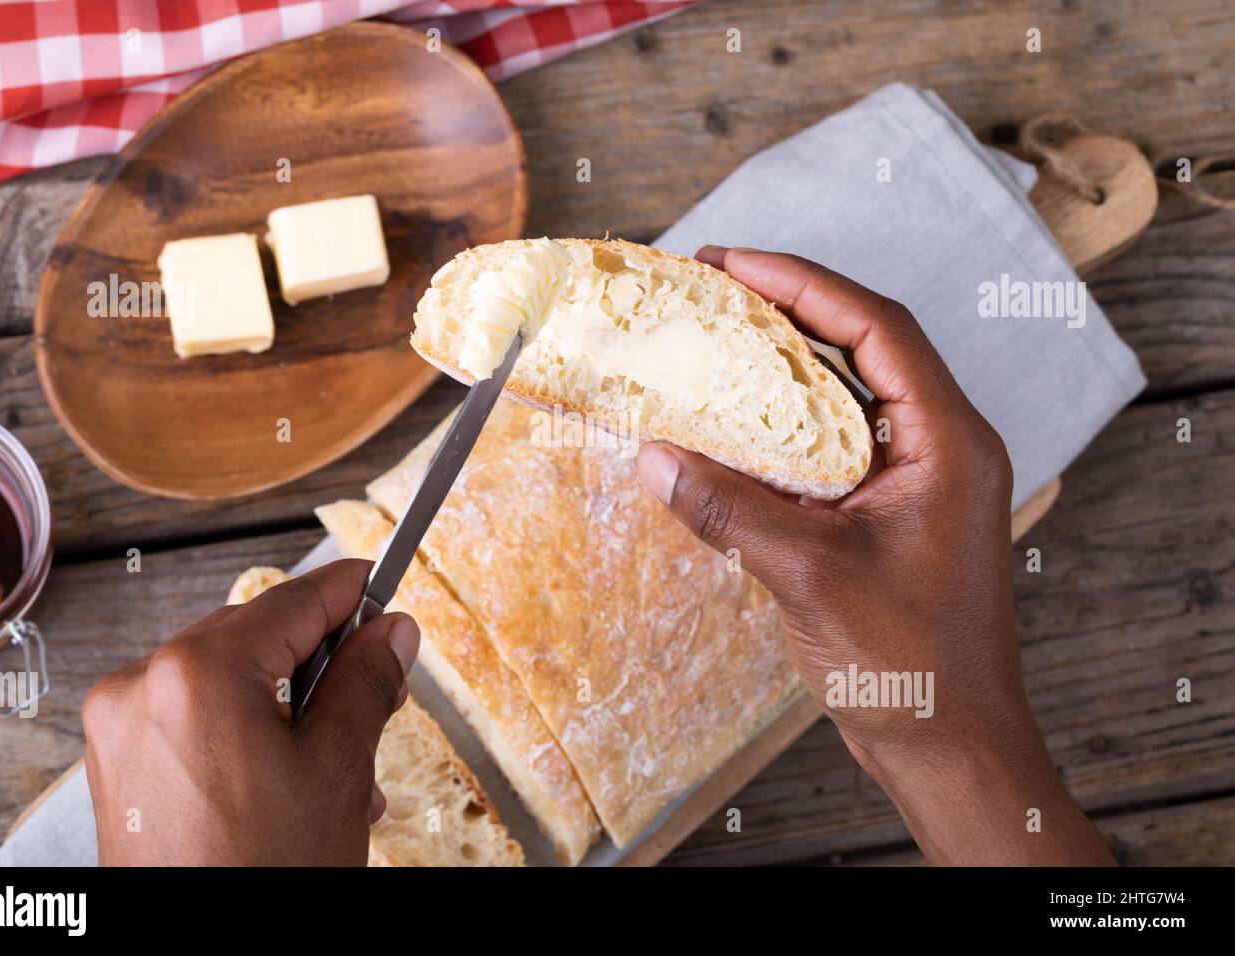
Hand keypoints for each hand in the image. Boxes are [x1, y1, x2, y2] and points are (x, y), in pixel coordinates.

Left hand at [82, 559, 419, 865]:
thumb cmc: (259, 877)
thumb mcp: (336, 771)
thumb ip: (366, 684)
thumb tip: (392, 633)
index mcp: (197, 674)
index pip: (294, 602)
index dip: (352, 592)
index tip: (383, 584)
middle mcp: (142, 687)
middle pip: (258, 638)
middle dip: (323, 664)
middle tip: (378, 688)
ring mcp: (120, 728)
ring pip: (228, 681)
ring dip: (289, 705)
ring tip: (339, 764)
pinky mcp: (117, 764)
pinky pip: (194, 718)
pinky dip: (246, 733)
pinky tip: (290, 776)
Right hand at [635, 246, 1112, 864]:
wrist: (952, 746)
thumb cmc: (909, 665)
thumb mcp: (808, 576)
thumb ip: (728, 510)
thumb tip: (653, 455)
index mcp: (948, 442)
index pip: (878, 328)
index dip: (804, 284)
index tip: (734, 263)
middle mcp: (942, 448)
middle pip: (866, 346)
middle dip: (790, 309)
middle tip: (714, 286)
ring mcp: (920, 481)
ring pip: (850, 395)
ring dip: (787, 364)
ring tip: (718, 337)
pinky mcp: (893, 515)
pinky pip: (836, 446)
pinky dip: (786, 426)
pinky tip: (736, 426)